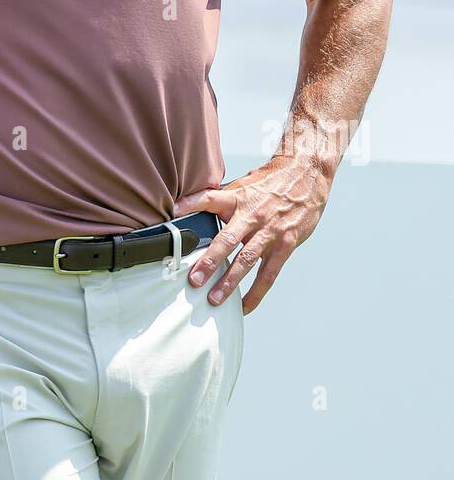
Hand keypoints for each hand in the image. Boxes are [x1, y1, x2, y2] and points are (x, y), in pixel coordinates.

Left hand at [171, 159, 331, 314]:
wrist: (307, 174)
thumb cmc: (272, 181)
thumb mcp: (244, 184)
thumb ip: (223, 200)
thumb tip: (194, 210)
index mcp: (238, 197)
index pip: (209, 198)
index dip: (189, 204)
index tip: (172, 214)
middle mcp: (252, 215)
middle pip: (226, 239)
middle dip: (209, 261)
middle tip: (194, 280)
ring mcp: (269, 231)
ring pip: (247, 260)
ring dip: (230, 282)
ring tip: (214, 299)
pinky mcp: (285, 244)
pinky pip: (269, 273)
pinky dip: (256, 293)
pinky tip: (245, 306)